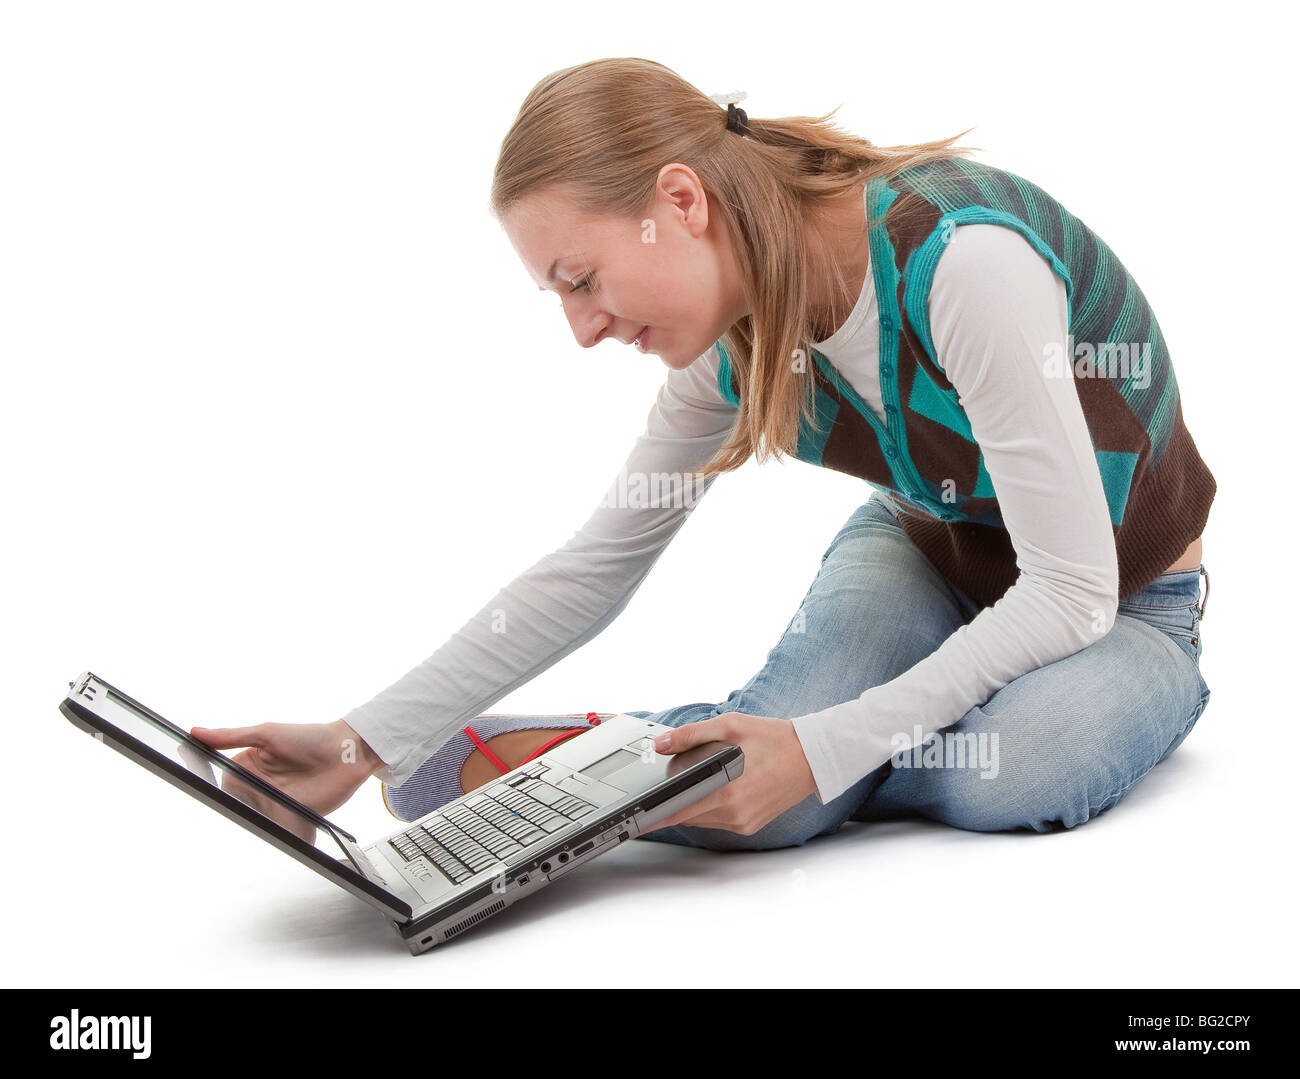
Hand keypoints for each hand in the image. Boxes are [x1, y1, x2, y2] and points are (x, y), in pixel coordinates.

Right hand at [190, 719, 382, 840]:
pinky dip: (277, 838)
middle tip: (235, 812)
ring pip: (257, 821)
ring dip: (254, 825)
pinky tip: (275, 838)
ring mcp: (277, 803)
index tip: (208, 792)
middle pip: (239, 805)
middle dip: (236, 810)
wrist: (349, 751)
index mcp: (250, 765)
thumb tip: (197, 731)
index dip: (217, 789)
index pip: (225, 783)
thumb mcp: (267, 733)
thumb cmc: (310, 737)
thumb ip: (232, 736)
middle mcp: (261, 786)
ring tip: (252, 826)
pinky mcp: (295, 818)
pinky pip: (280, 832)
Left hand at [648, 713, 817, 834]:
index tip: (635, 818)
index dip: (653, 816)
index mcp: (727, 791)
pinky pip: (718, 821)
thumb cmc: (776, 739)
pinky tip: (712, 790)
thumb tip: (661, 744)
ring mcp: (743, 822)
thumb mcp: (730, 726)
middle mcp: (735, 813)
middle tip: (654, 795)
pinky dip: (708, 809)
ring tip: (688, 785)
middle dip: (670, 806)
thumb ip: (691, 735)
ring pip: (701, 821)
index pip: (678, 811)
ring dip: (690, 807)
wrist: (813, 757)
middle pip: (687, 817)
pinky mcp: (751, 825)